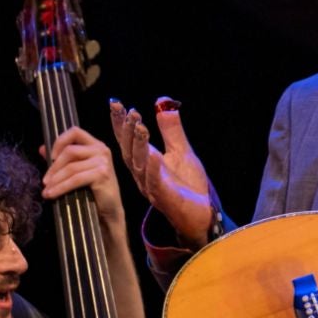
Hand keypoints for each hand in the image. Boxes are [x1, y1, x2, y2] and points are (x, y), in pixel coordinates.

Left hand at [40, 127, 125, 225]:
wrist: (109, 210)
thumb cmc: (93, 190)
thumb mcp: (77, 171)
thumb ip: (62, 159)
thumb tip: (42, 149)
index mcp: (95, 145)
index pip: (75, 132)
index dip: (60, 141)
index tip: (51, 156)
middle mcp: (101, 149)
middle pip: (70, 150)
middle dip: (54, 167)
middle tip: (45, 181)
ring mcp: (103, 161)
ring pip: (71, 167)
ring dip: (55, 180)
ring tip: (46, 191)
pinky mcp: (102, 174)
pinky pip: (75, 179)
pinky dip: (61, 187)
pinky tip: (52, 195)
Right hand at [110, 98, 212, 247]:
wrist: (202, 214)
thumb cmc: (188, 185)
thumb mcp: (181, 151)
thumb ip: (171, 129)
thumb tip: (162, 102)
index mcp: (144, 162)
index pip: (127, 140)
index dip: (119, 123)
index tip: (115, 104)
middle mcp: (142, 175)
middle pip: (128, 151)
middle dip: (126, 131)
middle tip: (130, 112)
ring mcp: (151, 187)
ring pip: (139, 165)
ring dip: (139, 146)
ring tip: (141, 127)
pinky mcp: (164, 199)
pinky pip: (155, 183)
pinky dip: (154, 168)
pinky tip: (155, 155)